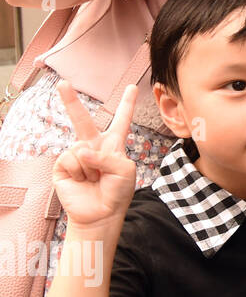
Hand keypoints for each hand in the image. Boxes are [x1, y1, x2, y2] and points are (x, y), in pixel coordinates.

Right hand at [52, 82, 139, 231]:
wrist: (100, 214)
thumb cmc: (117, 192)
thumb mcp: (125, 171)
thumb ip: (108, 157)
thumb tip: (83, 151)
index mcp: (114, 144)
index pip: (121, 119)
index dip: (127, 103)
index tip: (132, 87)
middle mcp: (94, 146)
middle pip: (83, 120)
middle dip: (71, 101)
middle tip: (63, 83)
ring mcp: (77, 155)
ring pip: (82, 148)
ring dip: (91, 167)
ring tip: (95, 179)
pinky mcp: (62, 166)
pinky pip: (71, 159)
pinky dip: (80, 171)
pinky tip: (82, 180)